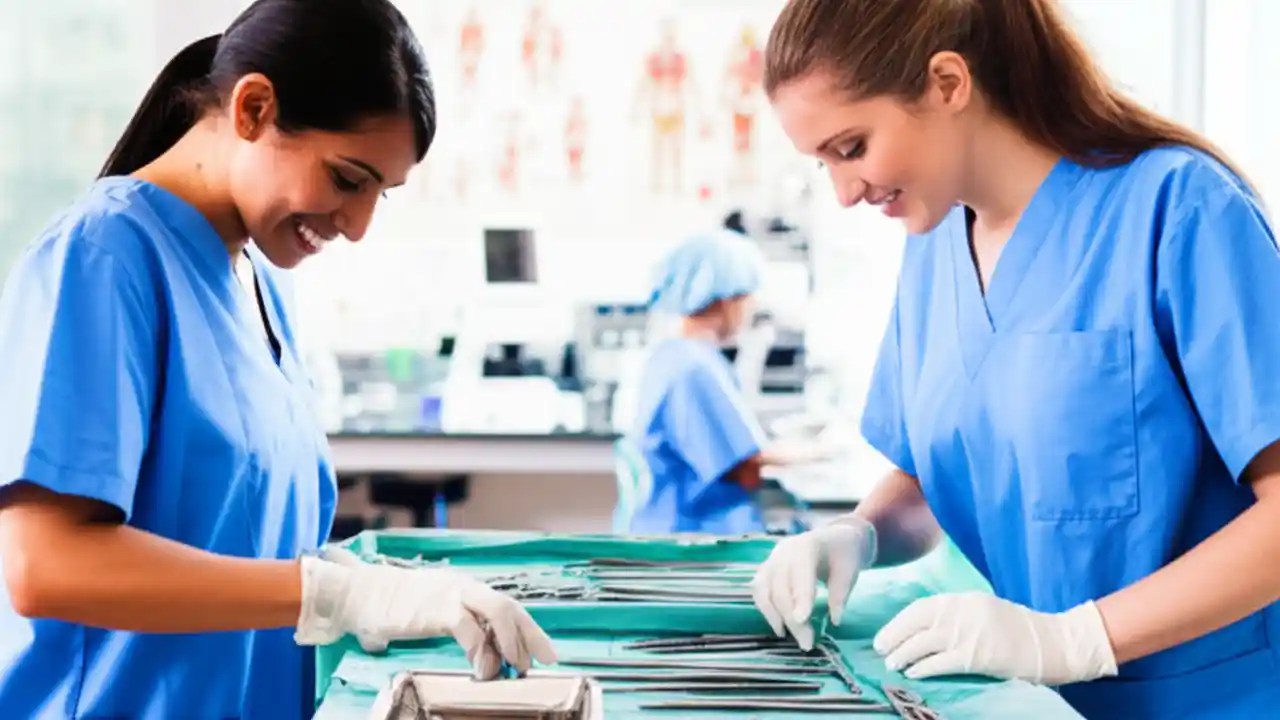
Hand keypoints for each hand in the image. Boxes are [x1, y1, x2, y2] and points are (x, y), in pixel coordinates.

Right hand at [294, 549, 557, 678]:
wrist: (361, 594)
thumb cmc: (395, 607)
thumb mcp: (434, 613)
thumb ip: (460, 626)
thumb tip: (485, 653)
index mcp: (466, 588)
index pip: (508, 606)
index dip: (530, 630)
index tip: (546, 653)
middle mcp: (465, 586)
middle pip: (509, 607)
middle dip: (529, 637)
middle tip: (538, 664)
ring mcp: (452, 594)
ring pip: (498, 612)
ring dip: (509, 643)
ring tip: (510, 669)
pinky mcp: (437, 608)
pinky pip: (470, 629)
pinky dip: (481, 651)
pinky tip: (480, 669)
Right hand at [750, 518, 875, 649]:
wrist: (834, 538)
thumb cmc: (844, 555)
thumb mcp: (850, 570)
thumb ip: (841, 593)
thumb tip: (834, 620)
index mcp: (806, 545)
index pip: (800, 573)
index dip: (800, 597)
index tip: (802, 620)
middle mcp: (783, 551)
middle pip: (780, 587)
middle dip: (791, 618)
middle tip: (807, 643)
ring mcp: (771, 559)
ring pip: (763, 590)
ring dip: (774, 616)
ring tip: (789, 636)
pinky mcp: (766, 569)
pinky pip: (759, 591)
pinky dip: (766, 610)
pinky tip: (779, 626)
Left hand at [874, 592, 1117, 684]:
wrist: (1054, 642)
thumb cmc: (1020, 631)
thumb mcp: (986, 612)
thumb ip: (959, 616)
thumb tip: (927, 629)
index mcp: (965, 600)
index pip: (922, 607)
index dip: (900, 621)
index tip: (887, 633)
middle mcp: (963, 613)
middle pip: (917, 622)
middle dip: (894, 635)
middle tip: (880, 649)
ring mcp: (969, 634)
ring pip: (924, 643)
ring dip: (904, 654)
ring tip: (892, 664)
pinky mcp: (977, 656)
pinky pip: (941, 662)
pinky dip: (923, 668)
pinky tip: (914, 673)